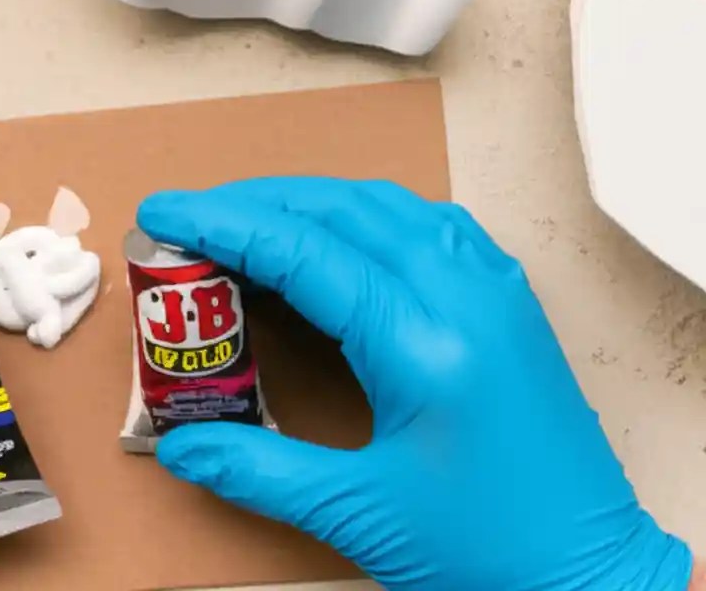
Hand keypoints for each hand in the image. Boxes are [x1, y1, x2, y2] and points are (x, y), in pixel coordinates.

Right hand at [138, 178, 692, 590]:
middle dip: (255, 201)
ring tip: (247, 221)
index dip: (224, 223)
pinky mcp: (507, 304)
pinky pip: (428, 225)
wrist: (588, 572)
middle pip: (342, 208)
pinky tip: (336, 234)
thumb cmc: (491, 549)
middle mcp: (467, 299)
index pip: (305, 251)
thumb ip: (258, 471)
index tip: (165, 211)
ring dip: (309, 201)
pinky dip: (364, 215)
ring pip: (388, 205)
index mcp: (427, 346)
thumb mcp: (359, 513)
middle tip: (189, 217)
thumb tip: (181, 447)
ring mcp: (494, 293)